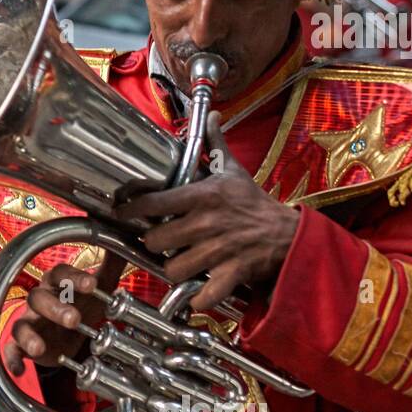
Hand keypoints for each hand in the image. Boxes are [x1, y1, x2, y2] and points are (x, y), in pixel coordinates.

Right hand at [5, 253, 125, 374]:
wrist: (63, 335)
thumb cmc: (78, 305)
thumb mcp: (95, 288)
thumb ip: (109, 267)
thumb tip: (125, 241)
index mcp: (56, 283)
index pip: (60, 273)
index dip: (73, 278)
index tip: (91, 285)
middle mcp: (39, 300)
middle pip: (39, 298)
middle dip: (55, 308)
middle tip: (74, 319)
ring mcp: (29, 322)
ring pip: (22, 324)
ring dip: (29, 335)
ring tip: (39, 348)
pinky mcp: (21, 345)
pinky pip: (11, 350)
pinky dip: (12, 358)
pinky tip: (19, 368)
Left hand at [120, 112, 298, 311]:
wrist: (290, 233)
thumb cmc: (254, 203)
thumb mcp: (233, 170)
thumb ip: (215, 143)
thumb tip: (212, 113)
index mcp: (202, 196)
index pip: (152, 202)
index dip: (130, 209)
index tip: (121, 212)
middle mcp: (206, 223)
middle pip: (155, 241)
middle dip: (154, 243)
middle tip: (161, 241)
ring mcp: (219, 250)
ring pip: (173, 269)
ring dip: (174, 270)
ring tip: (180, 262)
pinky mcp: (232, 273)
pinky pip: (203, 294)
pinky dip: (198, 298)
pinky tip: (198, 290)